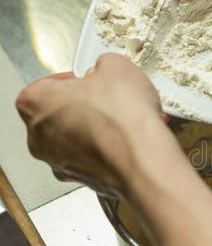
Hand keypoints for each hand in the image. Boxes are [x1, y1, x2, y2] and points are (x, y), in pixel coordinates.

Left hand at [16, 53, 167, 196]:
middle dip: (85, 105)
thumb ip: (104, 65)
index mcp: (35, 104)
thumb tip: (108, 71)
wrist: (142, 161)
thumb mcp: (116, 66)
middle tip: (109, 97)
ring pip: (77, 139)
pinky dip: (111, 149)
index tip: (88, 78)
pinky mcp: (85, 180)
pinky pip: (96, 158)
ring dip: (98, 128)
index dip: (70, 79)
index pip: (43, 85)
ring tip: (127, 119)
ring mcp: (61, 163)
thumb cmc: (121, 119)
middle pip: (59, 114)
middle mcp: (40, 138)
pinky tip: (132, 139)